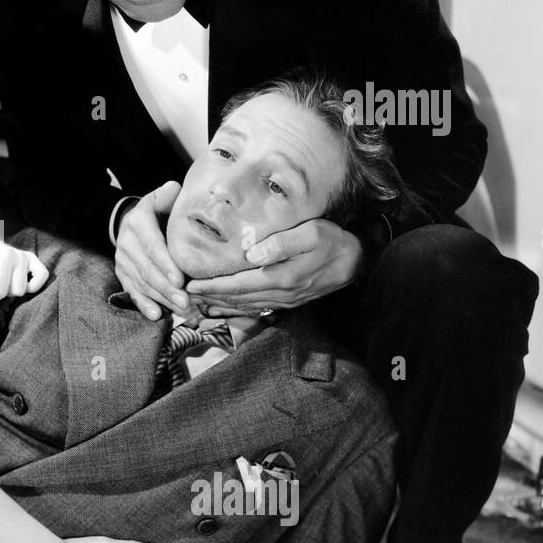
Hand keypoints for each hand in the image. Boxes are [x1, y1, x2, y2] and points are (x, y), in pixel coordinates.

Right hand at [114, 183, 204, 322]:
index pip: (152, 246)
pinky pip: (132, 291)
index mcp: (137, 222)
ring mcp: (123, 260)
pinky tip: (156, 315)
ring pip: (142, 283)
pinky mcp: (122, 273)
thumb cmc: (157, 211)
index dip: (166, 264)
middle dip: (167, 288)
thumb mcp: (161, 198)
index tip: (181, 280)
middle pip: (148, 269)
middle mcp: (126, 242)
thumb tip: (174, 189)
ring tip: (182, 311)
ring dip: (162, 299)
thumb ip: (168, 195)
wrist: (131, 220)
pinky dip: (143, 304)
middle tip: (187, 302)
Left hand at [187, 218, 364, 316]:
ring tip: (198, 301)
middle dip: (209, 297)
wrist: (359, 262)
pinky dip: (237, 308)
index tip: (190, 285)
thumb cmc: (333, 241)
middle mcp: (281, 293)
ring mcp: (286, 300)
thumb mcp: (311, 233)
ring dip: (220, 304)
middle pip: (237, 298)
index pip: (238, 284)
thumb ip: (282, 243)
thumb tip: (252, 253)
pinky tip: (224, 305)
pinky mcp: (290, 301)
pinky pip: (257, 308)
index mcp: (282, 277)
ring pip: (245, 306)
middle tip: (184, 295)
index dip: (212, 286)